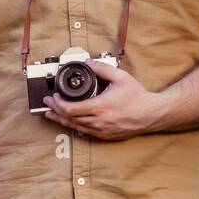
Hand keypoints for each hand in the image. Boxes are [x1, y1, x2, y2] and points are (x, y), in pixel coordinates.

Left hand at [41, 60, 167, 140]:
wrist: (152, 114)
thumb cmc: (138, 97)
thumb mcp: (120, 77)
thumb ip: (102, 68)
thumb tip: (88, 63)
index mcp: (100, 107)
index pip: (70, 109)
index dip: (57, 104)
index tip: (52, 97)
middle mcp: (99, 121)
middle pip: (69, 119)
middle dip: (55, 111)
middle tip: (47, 104)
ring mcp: (102, 130)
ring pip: (75, 127)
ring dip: (61, 120)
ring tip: (51, 114)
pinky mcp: (106, 135)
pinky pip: (85, 132)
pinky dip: (74, 126)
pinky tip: (69, 122)